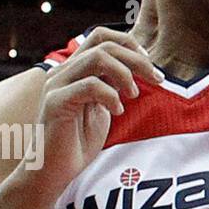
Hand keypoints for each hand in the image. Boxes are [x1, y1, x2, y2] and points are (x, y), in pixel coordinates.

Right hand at [32, 28, 161, 192]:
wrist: (52, 171)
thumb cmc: (77, 143)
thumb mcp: (102, 108)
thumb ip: (112, 86)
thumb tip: (136, 70)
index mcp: (74, 69)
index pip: (101, 36)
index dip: (129, 44)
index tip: (149, 65)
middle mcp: (63, 71)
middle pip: (103, 43)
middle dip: (137, 58)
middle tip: (156, 79)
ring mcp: (57, 84)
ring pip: (97, 58)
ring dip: (125, 74)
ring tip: (133, 95)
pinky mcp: (56, 102)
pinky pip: (90, 85)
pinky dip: (111, 96)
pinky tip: (117, 111)